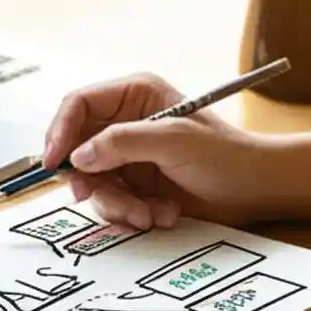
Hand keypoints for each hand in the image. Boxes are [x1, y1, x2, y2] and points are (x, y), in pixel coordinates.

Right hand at [42, 72, 274, 228]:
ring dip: (118, 204)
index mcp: (134, 96)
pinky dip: (132, 214)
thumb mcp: (173, 141)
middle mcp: (125, 123)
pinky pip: (112, 203)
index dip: (60, 131)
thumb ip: (123, 143)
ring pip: (93, 182)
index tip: (55, 162)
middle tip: (93, 196)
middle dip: (90, 179)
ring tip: (149, 214)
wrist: (255, 190)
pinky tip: (162, 214)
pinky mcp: (134, 186)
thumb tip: (79, 157)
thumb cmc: (225, 155)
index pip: (78, 105)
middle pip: (77, 148)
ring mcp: (128, 157)